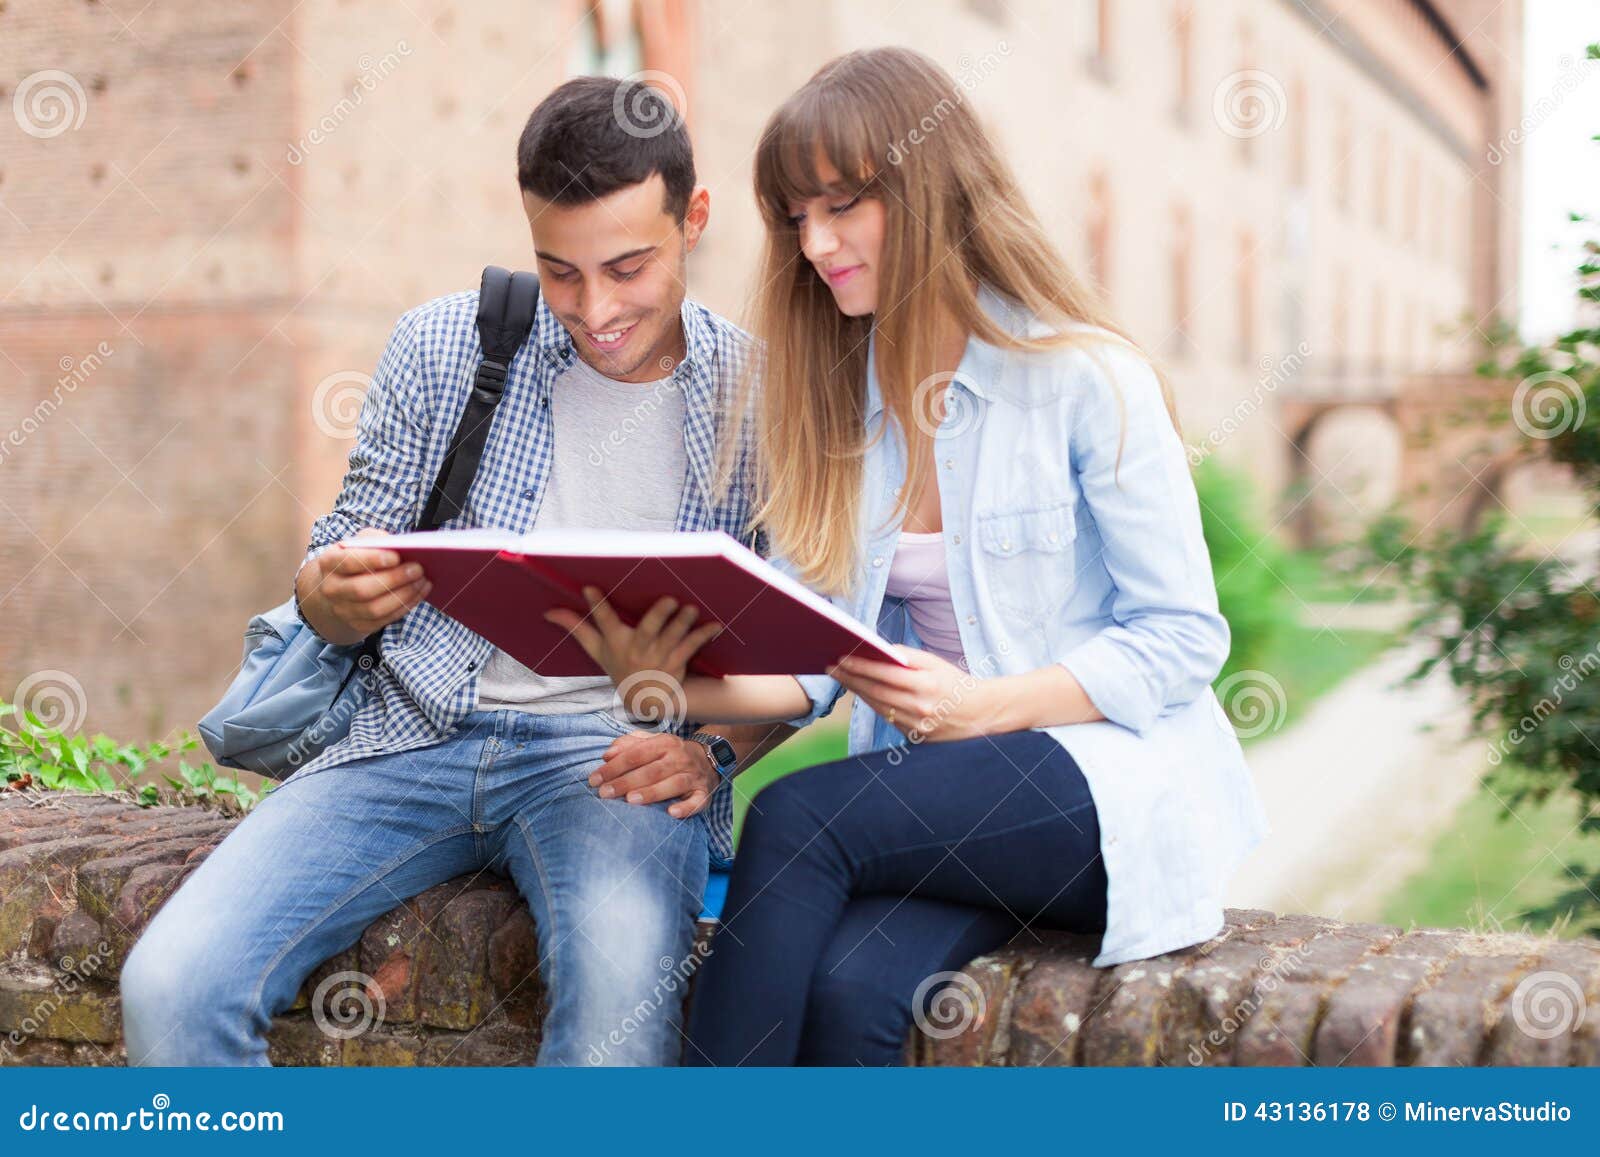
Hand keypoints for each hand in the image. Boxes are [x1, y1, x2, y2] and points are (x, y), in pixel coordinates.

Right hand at [297, 527, 431, 645]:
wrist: (340, 586)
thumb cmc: (357, 558)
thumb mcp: (360, 542)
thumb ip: (375, 539)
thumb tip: (398, 545)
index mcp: (329, 563)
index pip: (348, 562)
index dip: (373, 560)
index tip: (396, 556)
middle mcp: (332, 589)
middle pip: (362, 590)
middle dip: (394, 579)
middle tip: (418, 569)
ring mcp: (343, 610)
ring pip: (375, 609)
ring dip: (404, 594)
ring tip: (422, 580)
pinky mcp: (359, 624)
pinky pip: (385, 620)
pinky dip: (406, 605)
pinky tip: (419, 592)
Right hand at [544, 590, 721, 722]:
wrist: (645, 699)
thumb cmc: (620, 666)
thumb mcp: (598, 650)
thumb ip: (577, 628)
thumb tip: (548, 612)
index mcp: (616, 642)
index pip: (602, 621)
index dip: (596, 605)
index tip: (590, 587)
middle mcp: (637, 649)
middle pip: (647, 630)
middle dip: (658, 615)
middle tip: (669, 599)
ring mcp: (659, 656)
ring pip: (673, 637)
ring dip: (683, 622)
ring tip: (691, 608)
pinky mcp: (678, 662)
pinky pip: (692, 646)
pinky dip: (704, 635)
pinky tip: (715, 625)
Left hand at [587, 731, 718, 817]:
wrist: (709, 759)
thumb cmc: (670, 754)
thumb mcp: (650, 742)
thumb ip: (627, 745)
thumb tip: (606, 755)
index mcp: (664, 743)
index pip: (635, 754)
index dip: (614, 767)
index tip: (594, 779)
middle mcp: (679, 757)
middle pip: (651, 770)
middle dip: (626, 782)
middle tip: (605, 793)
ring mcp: (693, 776)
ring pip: (673, 783)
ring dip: (652, 792)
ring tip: (631, 800)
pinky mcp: (703, 793)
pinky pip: (697, 801)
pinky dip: (686, 808)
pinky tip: (671, 813)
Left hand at [828, 645, 1012, 741]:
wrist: (981, 715)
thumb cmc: (956, 684)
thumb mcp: (936, 663)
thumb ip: (907, 657)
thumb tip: (880, 650)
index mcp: (925, 685)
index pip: (883, 673)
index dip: (858, 666)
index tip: (839, 658)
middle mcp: (918, 708)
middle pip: (874, 691)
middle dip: (850, 678)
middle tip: (830, 667)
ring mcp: (915, 726)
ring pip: (877, 706)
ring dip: (857, 691)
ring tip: (841, 677)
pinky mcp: (913, 737)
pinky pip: (886, 717)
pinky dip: (873, 704)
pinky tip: (861, 692)